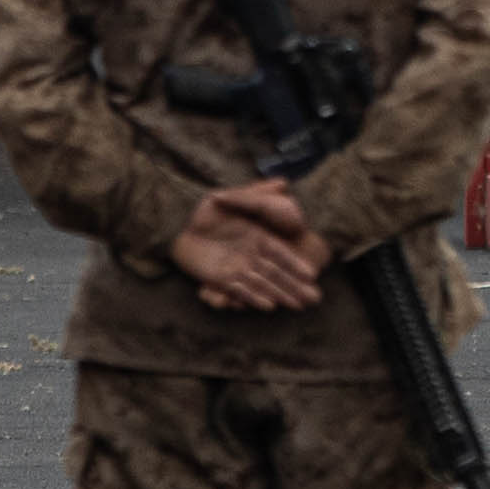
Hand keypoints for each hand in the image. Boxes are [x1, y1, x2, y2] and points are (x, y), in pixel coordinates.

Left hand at [171, 180, 328, 311]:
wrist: (176, 225)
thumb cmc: (203, 210)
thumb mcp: (228, 197)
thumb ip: (255, 193)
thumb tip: (283, 182)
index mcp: (258, 236)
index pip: (281, 252)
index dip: (296, 263)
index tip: (312, 272)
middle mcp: (251, 254)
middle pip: (276, 272)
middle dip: (295, 284)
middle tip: (313, 298)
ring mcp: (238, 267)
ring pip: (262, 283)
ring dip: (279, 294)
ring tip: (295, 306)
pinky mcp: (221, 278)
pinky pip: (240, 289)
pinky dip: (253, 297)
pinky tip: (268, 305)